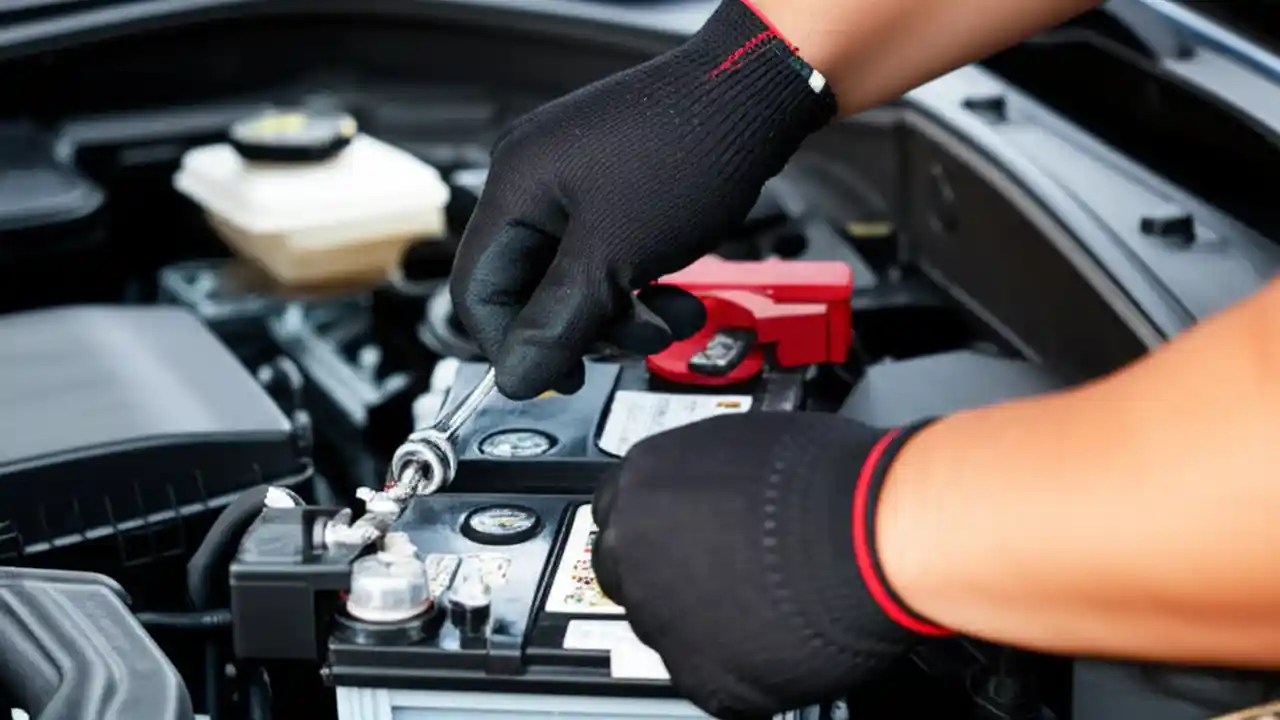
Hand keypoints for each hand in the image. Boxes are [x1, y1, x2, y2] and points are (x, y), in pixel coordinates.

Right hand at [450, 0, 836, 399]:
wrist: (758, 92)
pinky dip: (640, 284)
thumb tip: (518, 378)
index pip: (479, 290)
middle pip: (531, 289)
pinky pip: (609, 254)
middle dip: (585, 327)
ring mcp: (575, 181)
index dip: (513, 345)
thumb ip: (559, 322)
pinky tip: (680, 294)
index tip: (558, 378)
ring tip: (674, 318)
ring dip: (624, 313)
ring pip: (577, 279)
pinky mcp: (615, 187)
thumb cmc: (687, 149)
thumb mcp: (613, 255)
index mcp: (515, 187)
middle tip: (632, 343)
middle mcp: (535, 180)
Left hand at [590, 413, 949, 718]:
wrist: (875, 536)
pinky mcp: (698, 676)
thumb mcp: (745, 443)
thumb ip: (705, 476)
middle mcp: (632, 550)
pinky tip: (782, 635)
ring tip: (769, 605)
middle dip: (671, 578)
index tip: (682, 538)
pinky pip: (711, 677)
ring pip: (668, 629)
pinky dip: (742, 667)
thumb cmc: (833, 481)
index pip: (622, 515)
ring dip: (706, 622)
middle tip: (724, 576)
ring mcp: (659, 617)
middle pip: (629, 574)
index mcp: (642, 482)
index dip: (658, 531)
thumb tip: (713, 491)